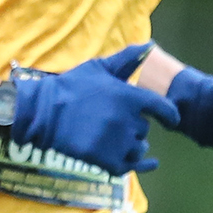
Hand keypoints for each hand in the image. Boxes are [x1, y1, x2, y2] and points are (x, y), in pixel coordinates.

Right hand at [3, 43, 179, 175]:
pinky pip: (129, 167)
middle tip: (118, 124)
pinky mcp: (103, 160)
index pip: (164, 109)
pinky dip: (141, 166)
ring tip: (124, 142)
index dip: (170, 116)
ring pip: (137, 148)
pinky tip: (148, 163)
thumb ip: (127, 59)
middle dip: (135, 127)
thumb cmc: (71, 86)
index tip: (170, 120)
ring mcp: (114, 142)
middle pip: (143, 129)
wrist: (42, 112)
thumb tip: (149, 45)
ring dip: (133, 145)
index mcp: (129, 97)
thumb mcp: (100, 67)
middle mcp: (126, 121)